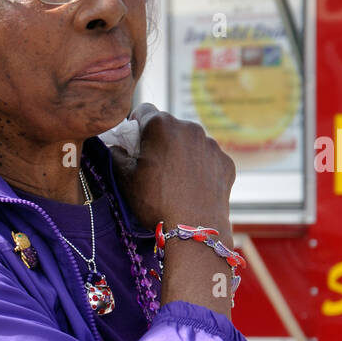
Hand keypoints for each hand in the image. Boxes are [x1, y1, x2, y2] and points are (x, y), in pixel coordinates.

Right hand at [110, 113, 235, 242]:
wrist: (192, 229)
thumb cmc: (154, 202)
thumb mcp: (125, 179)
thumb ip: (116, 155)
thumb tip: (116, 147)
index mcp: (161, 125)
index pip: (143, 111)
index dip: (135, 126)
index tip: (135, 144)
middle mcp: (189, 127)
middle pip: (169, 126)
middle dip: (160, 140)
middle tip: (154, 166)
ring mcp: (210, 144)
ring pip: (190, 141)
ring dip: (181, 153)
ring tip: (175, 180)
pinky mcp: (225, 161)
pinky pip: (208, 158)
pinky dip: (200, 167)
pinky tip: (193, 187)